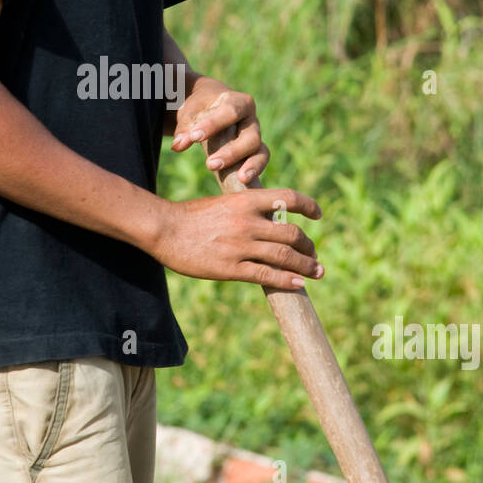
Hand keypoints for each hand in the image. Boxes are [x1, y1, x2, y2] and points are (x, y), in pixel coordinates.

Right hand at [152, 187, 323, 289]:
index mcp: (246, 201)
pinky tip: (298, 285)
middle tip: (313, 254)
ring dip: (306, 265)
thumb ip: (246, 209)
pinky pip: (267, 276)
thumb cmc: (190, 216)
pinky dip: (287, 280)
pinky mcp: (231, 268)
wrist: (164, 229)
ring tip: (316, 272)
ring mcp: (241, 246)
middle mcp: (248, 222)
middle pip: (292, 233)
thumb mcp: (222, 202)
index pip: (288, 198)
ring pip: (285, 256)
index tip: (318, 215)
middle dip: (308, 246)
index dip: (309, 205)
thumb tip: (268, 218)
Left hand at [170, 79, 268, 184]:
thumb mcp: (191, 112)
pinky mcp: (255, 151)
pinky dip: (254, 171)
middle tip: (210, 165)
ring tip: (241, 178)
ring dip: (251, 165)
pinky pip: (260, 161)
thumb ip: (185, 127)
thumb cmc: (201, 108)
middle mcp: (251, 119)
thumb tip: (178, 146)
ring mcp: (255, 136)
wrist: (211, 106)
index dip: (214, 124)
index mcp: (238, 102)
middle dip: (232, 152)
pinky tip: (244, 182)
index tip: (195, 137)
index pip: (230, 111)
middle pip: (250, 136)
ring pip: (261, 151)